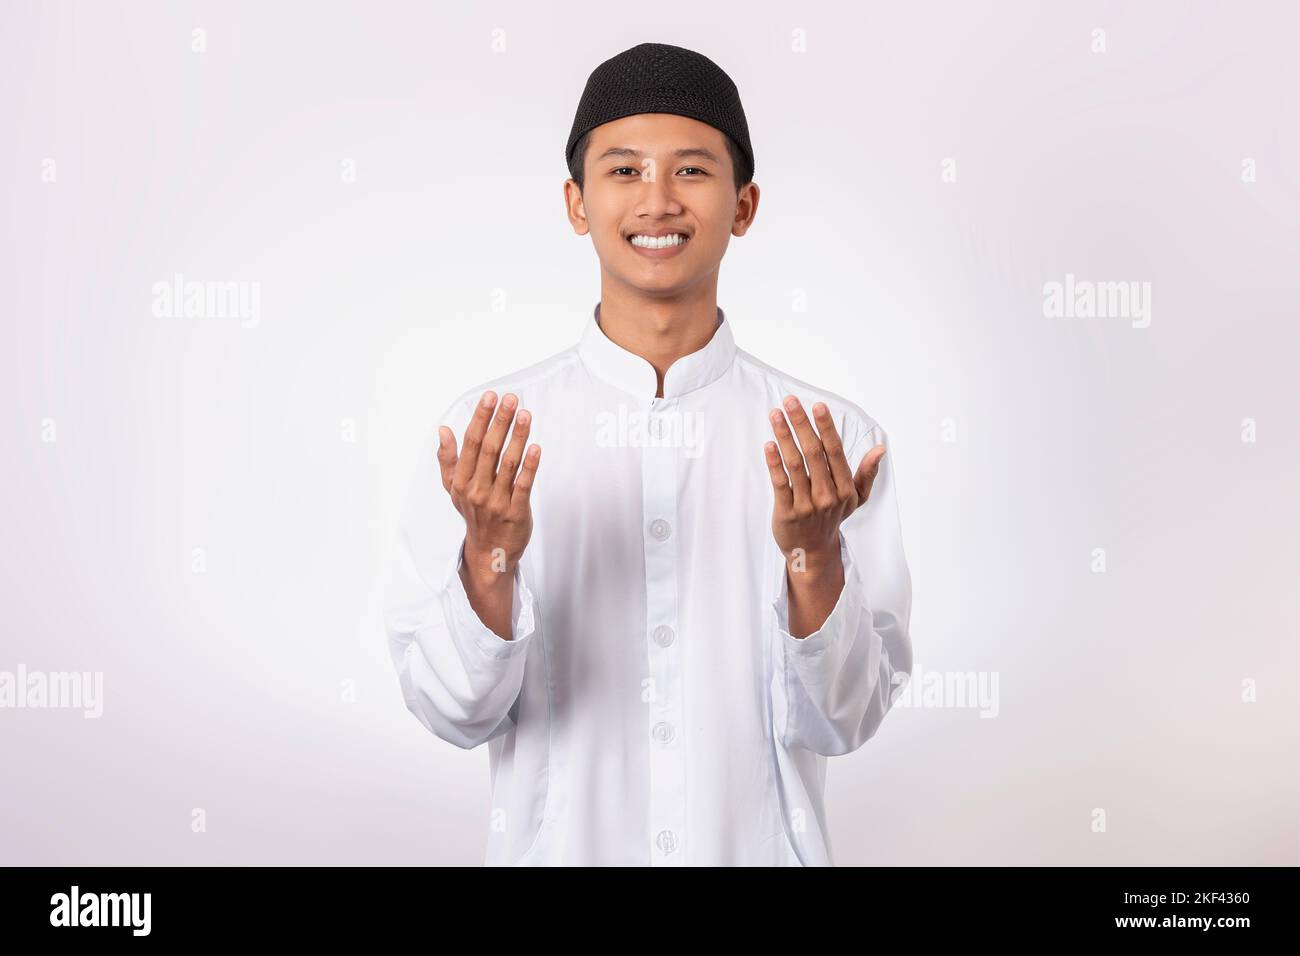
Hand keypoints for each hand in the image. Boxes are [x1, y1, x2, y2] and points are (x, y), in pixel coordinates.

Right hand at [437, 390, 540, 579]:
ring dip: (517, 437)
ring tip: (525, 415)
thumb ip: (447, 459)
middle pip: (489, 449)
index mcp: (461, 481)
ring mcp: (496, 502)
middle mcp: (476, 490)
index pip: (471, 443)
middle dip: (500, 421)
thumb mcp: (453, 488)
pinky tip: (535, 448)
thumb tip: (442, 430)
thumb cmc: (474, 514)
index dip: (481, 418)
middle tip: (511, 398)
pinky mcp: (516, 512)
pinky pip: (523, 485)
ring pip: (508, 464)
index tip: (490, 396)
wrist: (489, 552)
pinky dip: (529, 466)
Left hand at [764, 395, 884, 570]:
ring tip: (775, 415)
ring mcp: (807, 506)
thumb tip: (880, 448)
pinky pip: (780, 484)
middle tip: (790, 401)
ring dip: (785, 437)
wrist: (812, 552)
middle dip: (802, 424)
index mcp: (845, 488)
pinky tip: (768, 444)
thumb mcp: (856, 498)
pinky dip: (774, 463)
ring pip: (795, 465)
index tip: (818, 406)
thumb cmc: (833, 517)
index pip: (835, 452)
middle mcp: (828, 496)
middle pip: (813, 454)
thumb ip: (867, 473)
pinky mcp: (787, 514)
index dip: (826, 428)